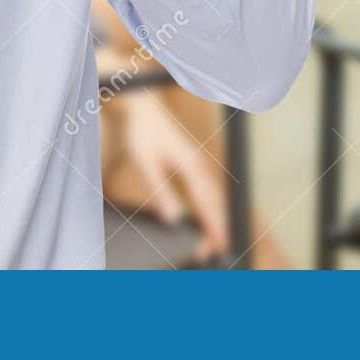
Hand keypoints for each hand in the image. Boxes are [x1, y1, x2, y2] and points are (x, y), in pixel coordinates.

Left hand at [106, 88, 229, 261]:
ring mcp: (198, 163)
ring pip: (214, 196)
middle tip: (218, 252)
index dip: (213, 226)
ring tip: (215, 241)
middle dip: (218, 227)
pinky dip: (210, 207)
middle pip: (215, 202)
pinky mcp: (193, 163)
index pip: (207, 203)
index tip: (217, 246)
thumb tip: (172, 219)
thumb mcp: (145, 163)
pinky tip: (206, 219)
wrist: (143, 106)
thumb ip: (160, 190)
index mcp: (190, 166)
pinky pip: (207, 189)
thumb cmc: (142, 132)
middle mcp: (199, 165)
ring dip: (216, 218)